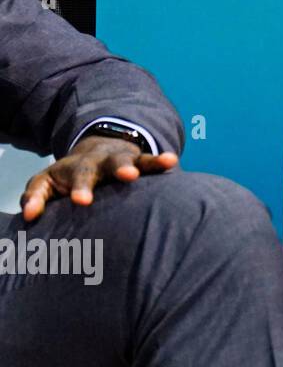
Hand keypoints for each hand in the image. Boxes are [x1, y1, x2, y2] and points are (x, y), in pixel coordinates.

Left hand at [20, 135, 178, 220]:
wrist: (97, 150)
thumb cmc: (70, 177)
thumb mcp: (47, 183)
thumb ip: (35, 197)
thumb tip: (28, 216)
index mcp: (72, 169)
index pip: (71, 178)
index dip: (77, 188)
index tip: (81, 202)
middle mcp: (95, 161)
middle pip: (95, 168)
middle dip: (101, 176)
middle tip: (112, 184)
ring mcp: (118, 159)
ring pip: (123, 161)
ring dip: (130, 166)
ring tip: (134, 175)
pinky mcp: (138, 161)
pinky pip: (149, 160)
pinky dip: (159, 161)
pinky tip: (170, 162)